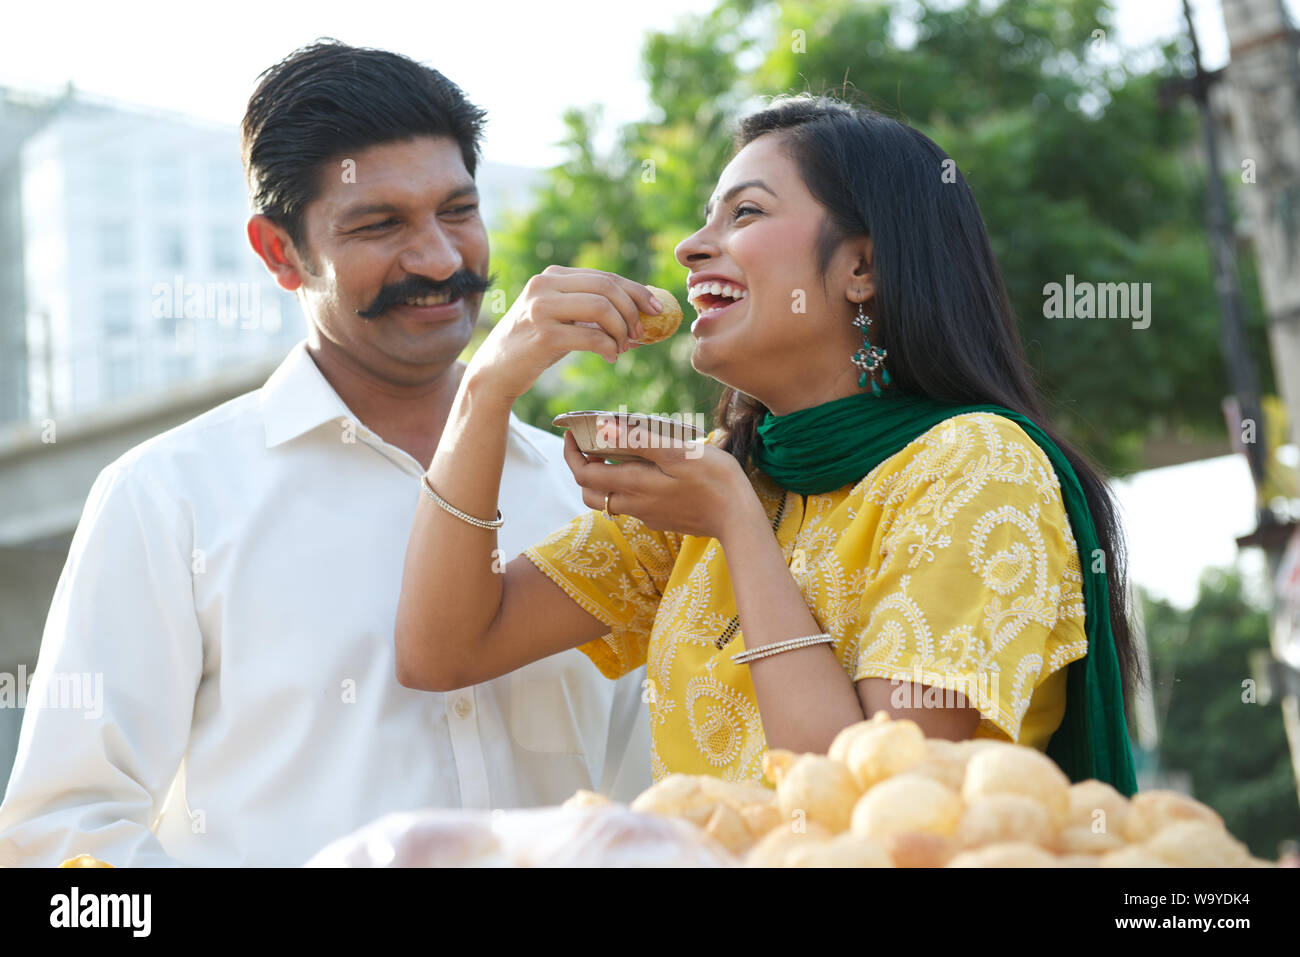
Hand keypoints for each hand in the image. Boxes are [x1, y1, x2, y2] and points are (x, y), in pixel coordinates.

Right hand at [465, 265, 659, 401]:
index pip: (605, 277)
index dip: (636, 292)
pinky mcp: (544, 335)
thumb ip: (591, 312)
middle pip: (607, 287)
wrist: (495, 372)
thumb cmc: (534, 347)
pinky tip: (611, 357)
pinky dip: (610, 348)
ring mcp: (542, 308)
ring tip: (623, 347)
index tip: (656, 309)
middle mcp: (544, 285)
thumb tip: (641, 317)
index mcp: (552, 276)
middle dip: (632, 311)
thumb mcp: (561, 320)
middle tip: (640, 334)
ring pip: (602, 308)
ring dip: (622, 330)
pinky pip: (592, 337)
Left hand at [561, 419, 764, 541]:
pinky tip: (647, 472)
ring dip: (603, 480)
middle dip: (582, 468)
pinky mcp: (662, 519)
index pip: (583, 474)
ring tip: (616, 455)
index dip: (571, 453)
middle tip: (589, 444)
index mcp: (633, 485)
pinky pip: (632, 505)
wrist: (738, 518)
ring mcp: (647, 515)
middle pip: (590, 493)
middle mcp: (634, 505)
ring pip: (609, 501)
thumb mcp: (677, 452)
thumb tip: (602, 429)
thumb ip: (638, 441)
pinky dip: (626, 487)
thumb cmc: (713, 479)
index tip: (572, 432)